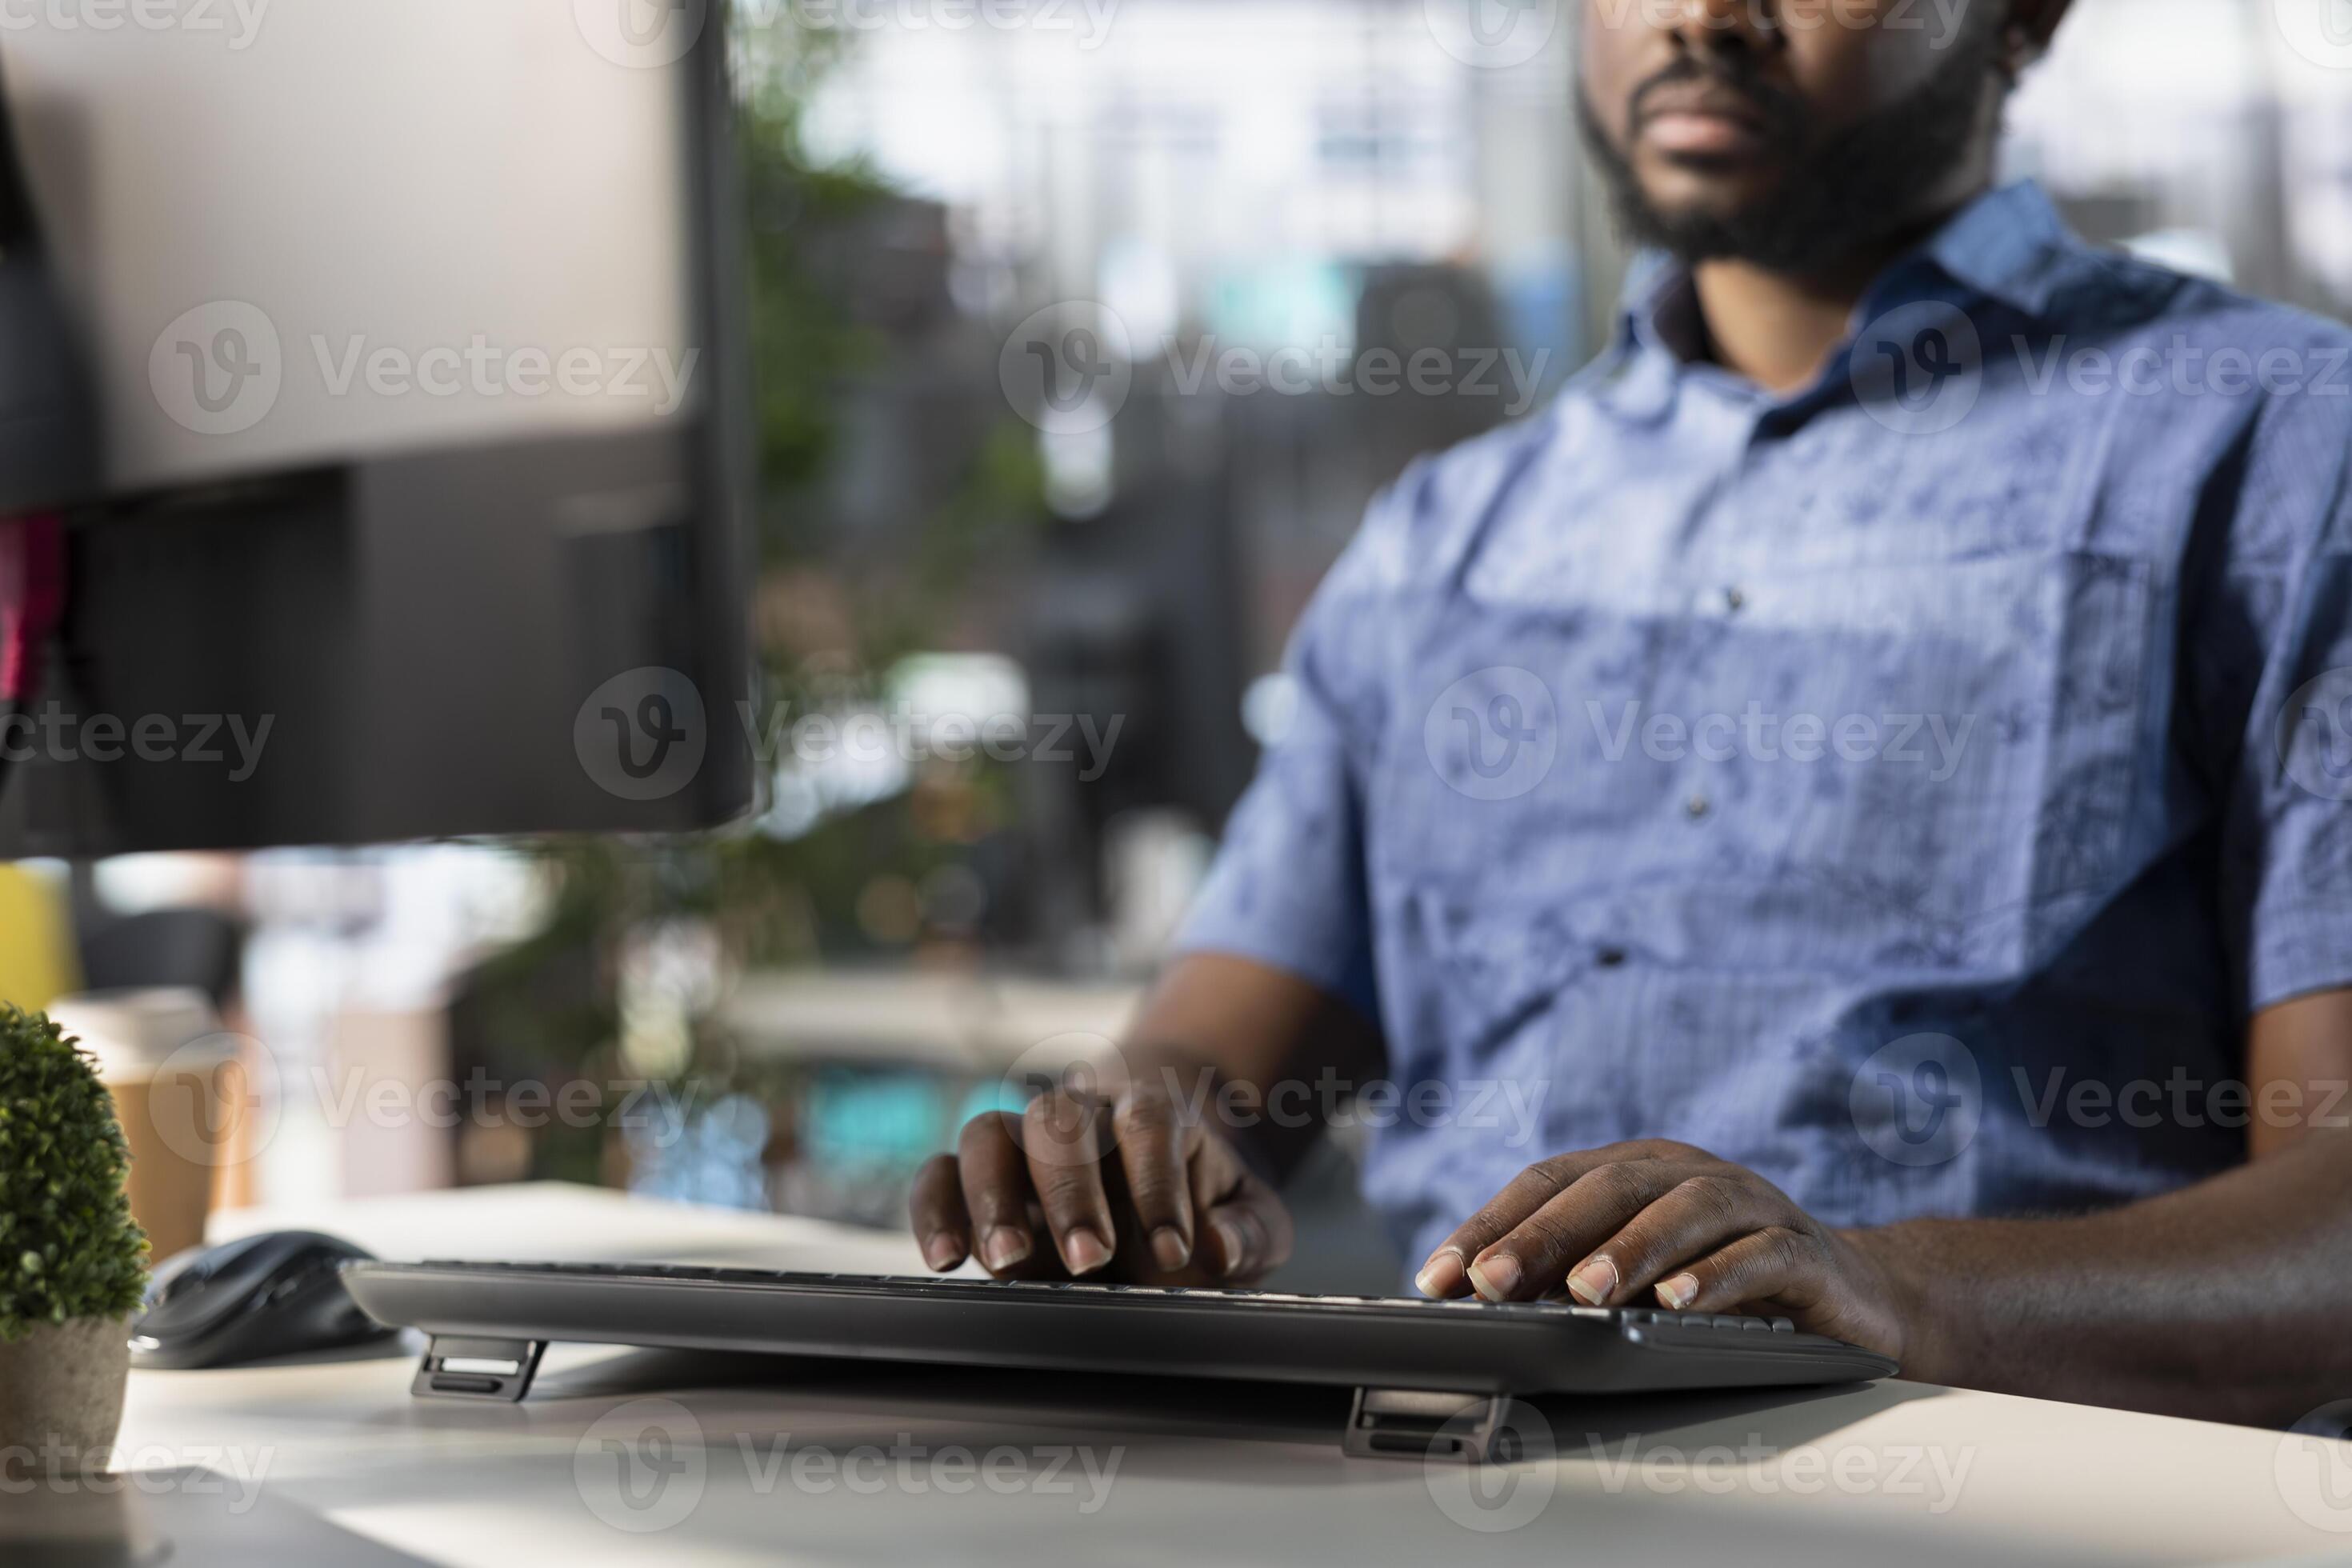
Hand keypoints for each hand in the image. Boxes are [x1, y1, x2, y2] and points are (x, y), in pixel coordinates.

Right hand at [910, 1071, 1292, 1285]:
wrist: (1156, 1166)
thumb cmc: (1203, 1198)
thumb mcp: (1249, 1213)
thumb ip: (1247, 1229)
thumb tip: (1217, 1247)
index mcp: (1154, 1114)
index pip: (1149, 1125)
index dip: (1158, 1185)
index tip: (1174, 1251)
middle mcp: (1080, 1117)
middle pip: (1061, 1121)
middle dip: (1071, 1191)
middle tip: (1090, 1260)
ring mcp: (1021, 1145)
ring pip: (988, 1134)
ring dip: (991, 1195)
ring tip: (1008, 1260)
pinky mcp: (977, 1180)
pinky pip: (937, 1174)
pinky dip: (933, 1209)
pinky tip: (945, 1259)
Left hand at [1414, 1140, 1905, 1360]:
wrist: (1853, 1296)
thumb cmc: (1727, 1285)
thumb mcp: (1640, 1275)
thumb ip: (1570, 1277)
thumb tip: (1481, 1305)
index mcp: (1635, 1171)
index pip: (1548, 1182)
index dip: (1490, 1224)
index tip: (1439, 1276)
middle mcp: (1687, 1174)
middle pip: (1607, 1189)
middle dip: (1542, 1236)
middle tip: (1492, 1282)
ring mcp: (1749, 1204)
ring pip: (1681, 1211)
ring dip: (1626, 1250)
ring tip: (1582, 1292)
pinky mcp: (1804, 1249)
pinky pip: (1758, 1253)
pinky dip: (1715, 1277)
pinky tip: (1679, 1304)